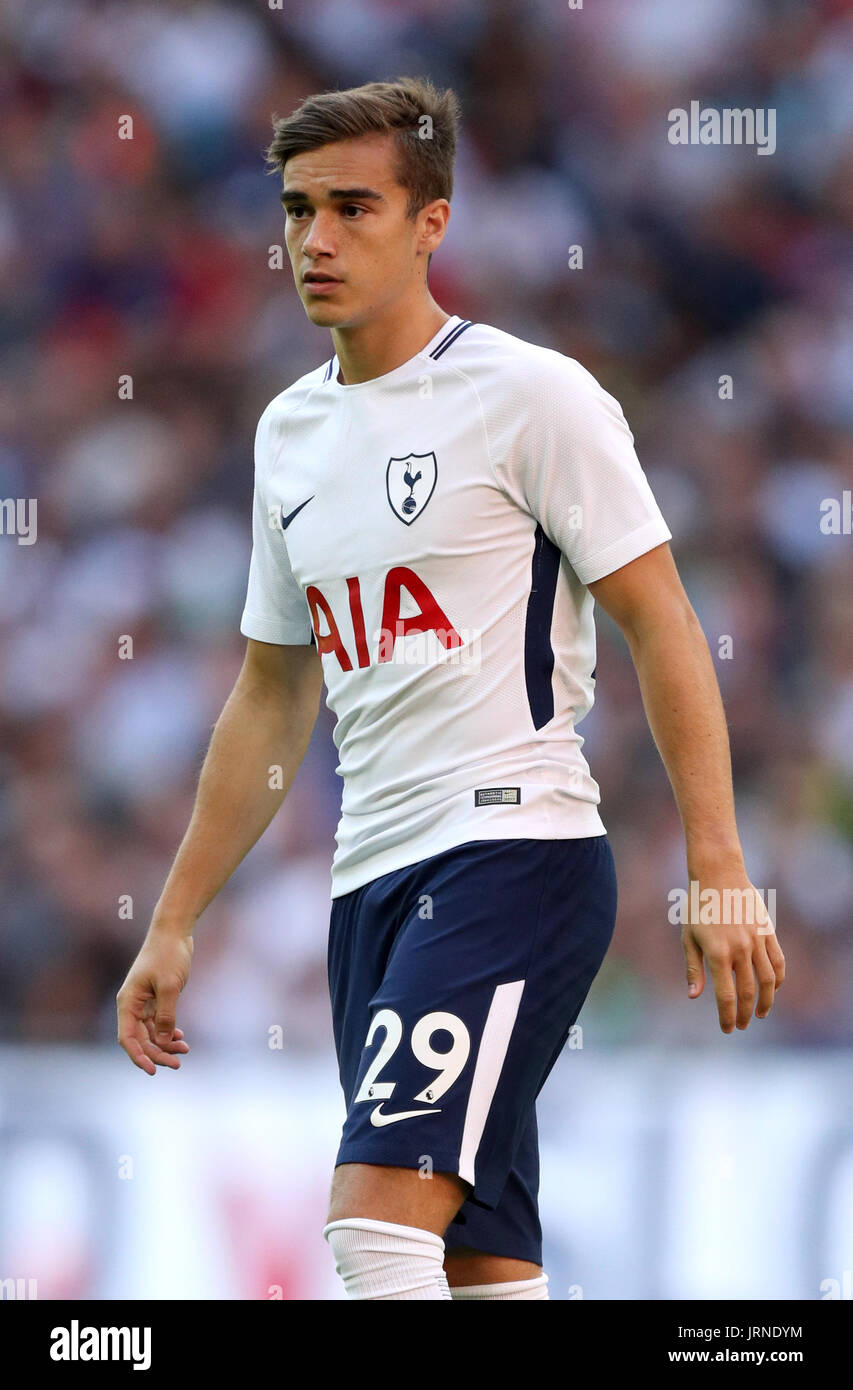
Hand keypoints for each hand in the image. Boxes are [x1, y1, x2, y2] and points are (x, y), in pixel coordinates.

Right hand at [117, 926, 193, 1073]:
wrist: (174, 932)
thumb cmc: (168, 955)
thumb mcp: (169, 986)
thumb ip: (166, 1015)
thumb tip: (163, 1041)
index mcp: (128, 1002)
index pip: (127, 1038)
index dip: (138, 1056)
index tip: (152, 1071)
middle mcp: (132, 1005)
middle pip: (140, 1039)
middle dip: (157, 1053)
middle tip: (177, 1064)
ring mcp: (144, 1002)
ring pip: (151, 1032)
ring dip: (165, 1043)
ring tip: (184, 1050)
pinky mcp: (156, 999)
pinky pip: (158, 1023)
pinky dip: (168, 1031)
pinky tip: (180, 1037)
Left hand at [681, 870, 784, 1032]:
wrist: (718, 875)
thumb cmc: (698, 907)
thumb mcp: (689, 938)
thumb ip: (693, 968)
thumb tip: (695, 997)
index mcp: (717, 953)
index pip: (726, 996)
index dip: (727, 1016)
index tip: (727, 1029)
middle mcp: (739, 950)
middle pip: (748, 992)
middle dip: (745, 1013)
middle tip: (741, 1026)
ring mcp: (756, 940)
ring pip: (769, 980)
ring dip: (766, 1001)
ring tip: (760, 1013)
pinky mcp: (767, 931)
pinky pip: (778, 961)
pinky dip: (779, 979)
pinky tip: (774, 989)